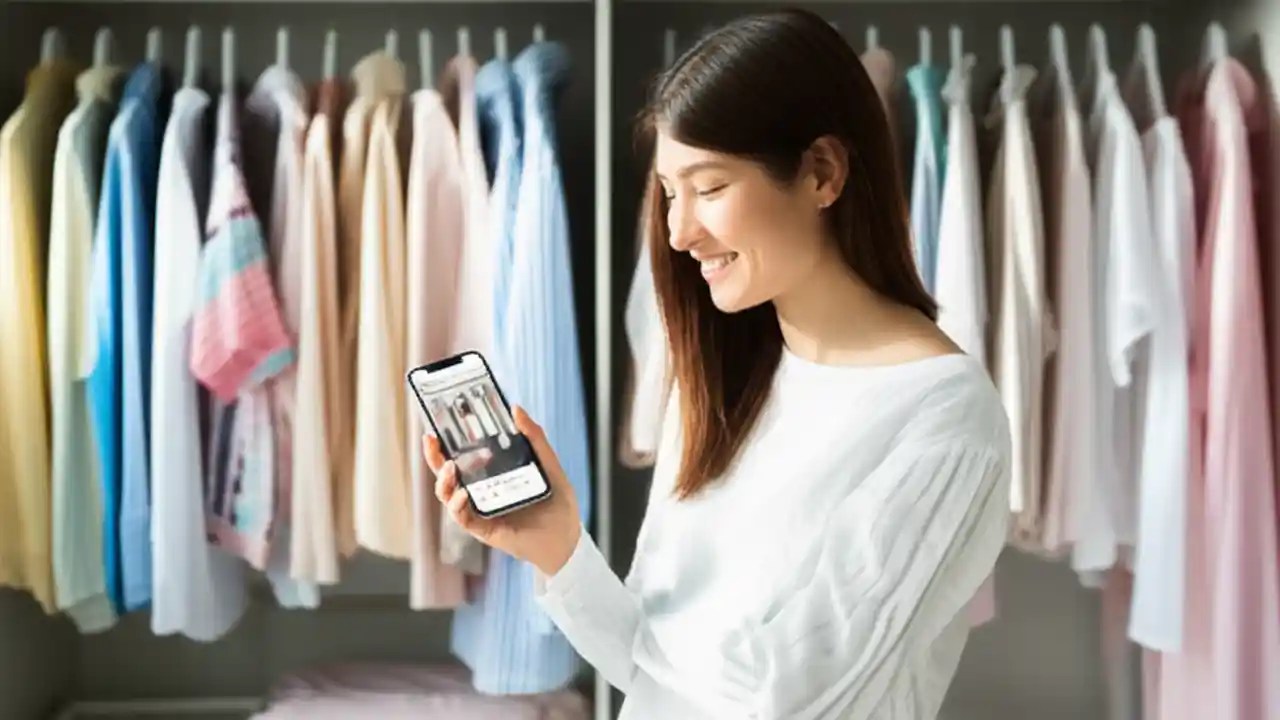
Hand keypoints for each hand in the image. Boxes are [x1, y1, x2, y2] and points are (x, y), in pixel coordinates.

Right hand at [422, 406, 581, 575]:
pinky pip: (463, 518)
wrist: (568, 538)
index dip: (446, 444)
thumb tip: (516, 408)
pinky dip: (458, 505)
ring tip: (451, 467)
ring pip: (449, 496)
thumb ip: (534, 438)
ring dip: (444, 482)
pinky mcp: (484, 529)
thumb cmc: (558, 504)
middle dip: (434, 458)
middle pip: (447, 475)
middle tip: (431, 441)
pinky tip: (464, 494)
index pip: (463, 457)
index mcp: (492, 475)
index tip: (437, 427)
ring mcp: (480, 511)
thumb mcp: (549, 464)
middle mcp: (481, 492)